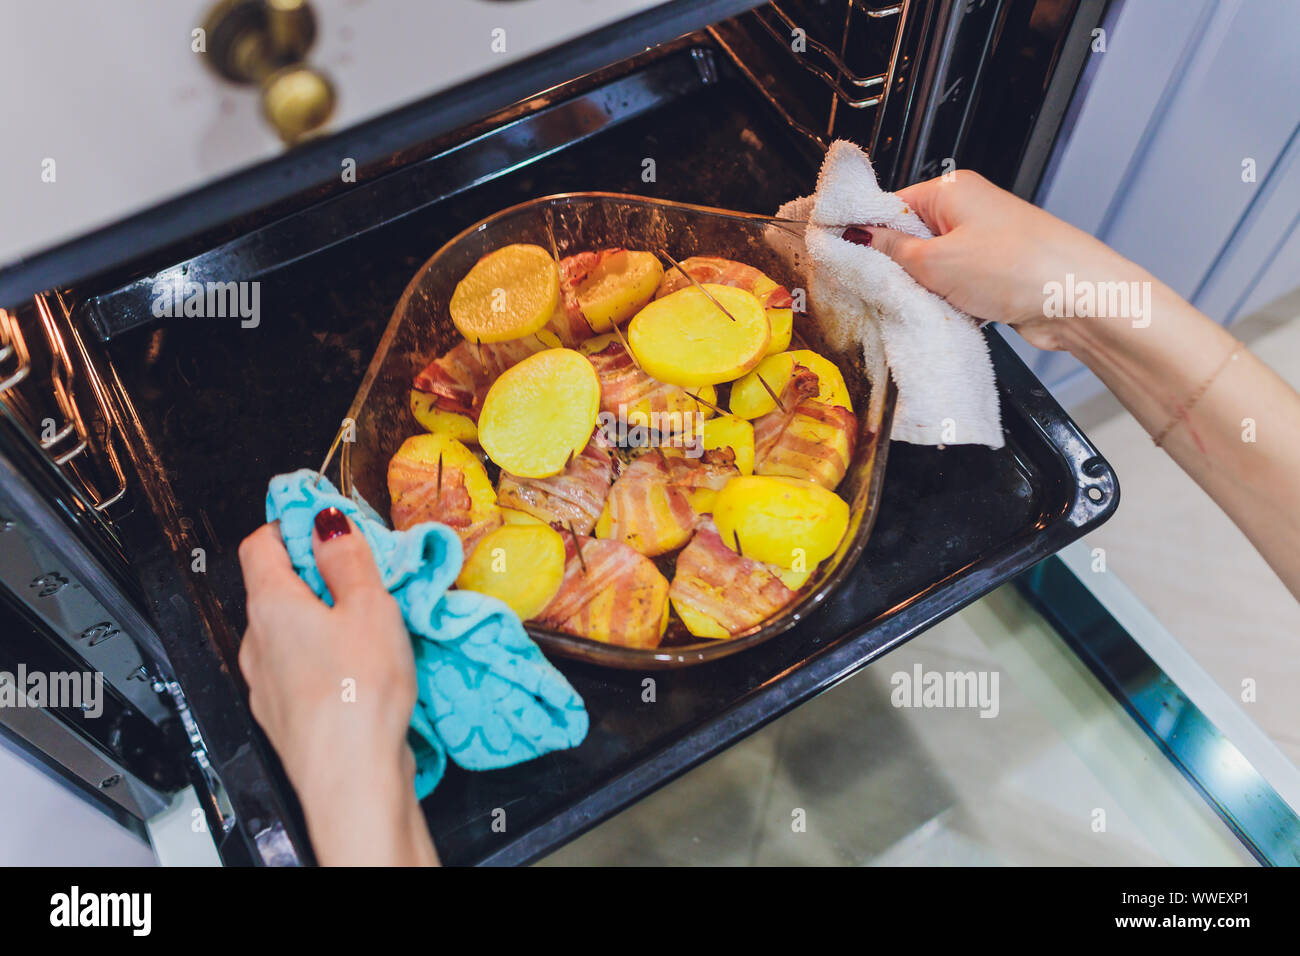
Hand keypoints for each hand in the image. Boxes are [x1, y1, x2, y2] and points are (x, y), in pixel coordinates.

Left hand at [237, 510, 437, 864]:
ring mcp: (264, 683)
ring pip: (284, 632)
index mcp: (271, 605)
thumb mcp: (368, 607)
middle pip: (273, 588)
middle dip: (312, 574)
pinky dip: (318, 658)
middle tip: (358, 575)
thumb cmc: (359, 691)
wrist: (350, 777)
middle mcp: (256, 642)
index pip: (260, 543)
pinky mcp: (282, 716)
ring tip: (364, 626)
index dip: (289, 524)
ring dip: (316, 619)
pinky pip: (295, 670)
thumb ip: (347, 559)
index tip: (322, 522)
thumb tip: (326, 521)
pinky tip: (356, 671)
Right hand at [862, 170, 1146, 351]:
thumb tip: (859, 237)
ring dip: (922, 288)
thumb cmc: (1022, 265)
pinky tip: (949, 312)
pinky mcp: (993, 273)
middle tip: (887, 286)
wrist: (1079, 299)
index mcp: (951, 188)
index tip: (843, 255)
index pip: (887, 205)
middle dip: (895, 265)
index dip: (863, 232)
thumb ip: (891, 251)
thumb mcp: (936, 261)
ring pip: (929, 266)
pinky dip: (945, 301)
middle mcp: (967, 210)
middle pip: (907, 237)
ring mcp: (982, 242)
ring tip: (928, 301)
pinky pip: (952, 286)